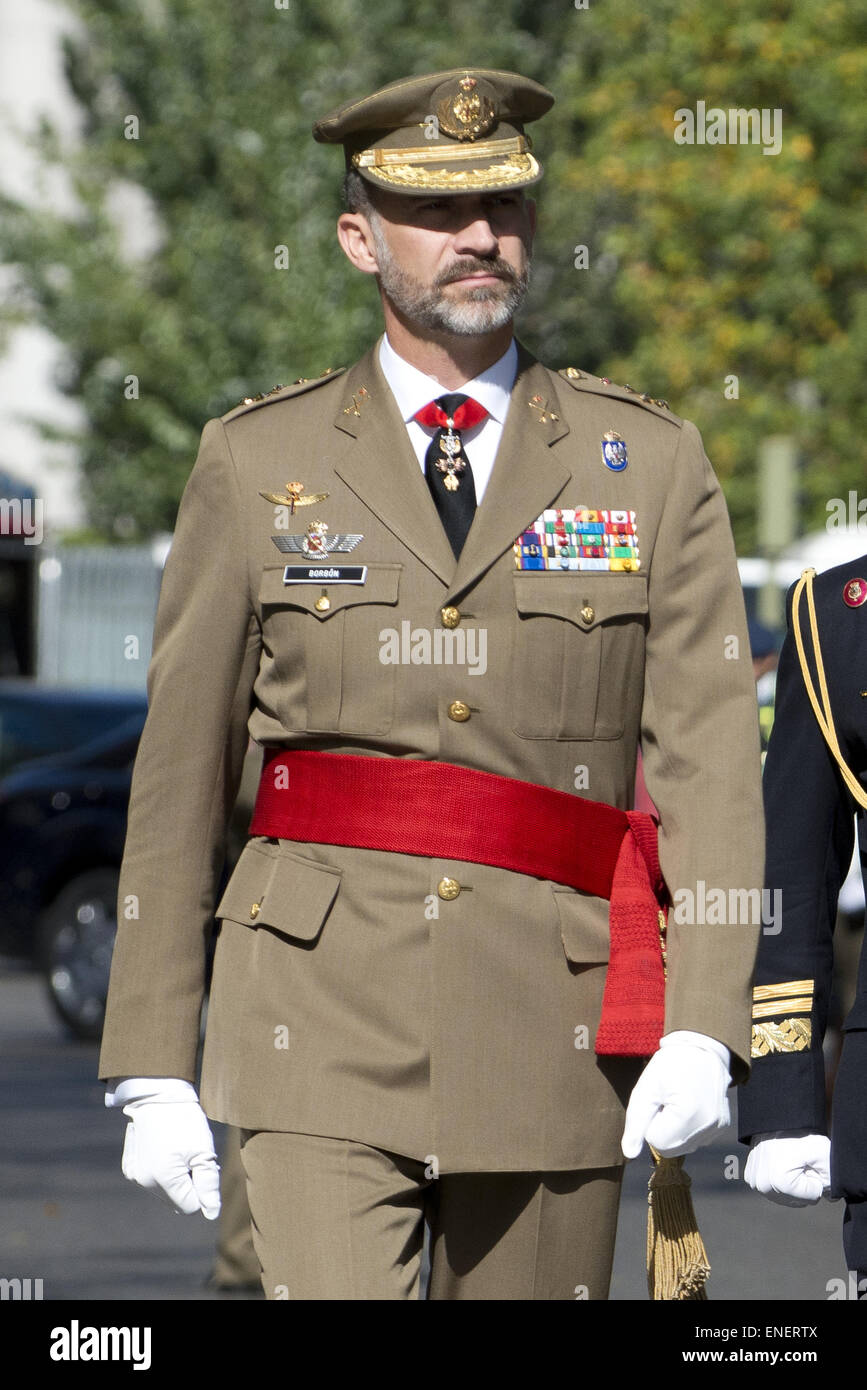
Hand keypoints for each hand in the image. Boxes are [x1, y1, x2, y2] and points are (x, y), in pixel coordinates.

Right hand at [120, 1095, 220, 1218]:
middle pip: (177, 1201)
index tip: (202, 1164)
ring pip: (165, 1192)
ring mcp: (136, 1176)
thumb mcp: (204, 1151)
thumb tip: (211, 1213)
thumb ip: (208, 1185)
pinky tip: (164, 1149)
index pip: (191, 1206)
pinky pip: (152, 1181)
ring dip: (176, 1179)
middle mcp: (146, 1182)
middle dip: (189, 1184)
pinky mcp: (131, 1168)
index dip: (202, 1188)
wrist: (158, 1095)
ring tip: (178, 1150)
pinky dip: (162, 1172)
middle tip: (192, 1156)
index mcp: (165, 1179)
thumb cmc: (185, 1121)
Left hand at [621, 1032, 730, 1158]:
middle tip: (667, 1101)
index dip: (651, 1121)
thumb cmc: (671, 1066)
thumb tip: (629, 1153)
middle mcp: (708, 1125)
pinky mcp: (722, 1126)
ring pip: (682, 1146)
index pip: (656, 1141)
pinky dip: (687, 1128)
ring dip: (674, 1129)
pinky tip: (690, 1105)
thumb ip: (635, 1122)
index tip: (658, 1101)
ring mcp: (717, 1127)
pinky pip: (695, 1140)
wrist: (702, 1049)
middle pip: (670, 1149)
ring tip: (678, 1102)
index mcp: (688, 1114)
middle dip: (662, 1128)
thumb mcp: (646, 1089)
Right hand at [744, 1133, 832, 1206]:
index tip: (810, 1161)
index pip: (813, 1197)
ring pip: (785, 1197)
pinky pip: (774, 1190)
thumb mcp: (825, 1155)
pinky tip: (782, 1164)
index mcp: (778, 1182)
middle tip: (802, 1160)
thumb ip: (832, 1184)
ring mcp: (753, 1180)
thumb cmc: (804, 1134)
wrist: (780, 1117)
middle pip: (798, 1200)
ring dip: (793, 1183)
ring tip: (792, 1160)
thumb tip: (830, 1198)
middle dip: (805, 1183)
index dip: (817, 1178)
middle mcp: (761, 1185)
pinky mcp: (749, 1176)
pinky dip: (781, 1180)